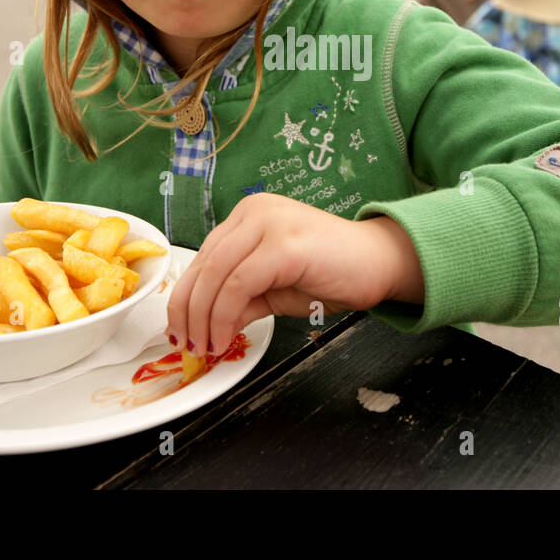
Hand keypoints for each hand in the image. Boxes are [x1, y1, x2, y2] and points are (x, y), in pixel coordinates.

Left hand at [166, 193, 422, 357]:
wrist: (380, 263)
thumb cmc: (332, 273)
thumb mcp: (273, 289)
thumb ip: (240, 300)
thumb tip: (205, 326)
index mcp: (248, 215)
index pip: (202, 256)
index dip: (184, 296)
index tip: (179, 330)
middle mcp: (253, 211)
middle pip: (202, 264)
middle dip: (187, 311)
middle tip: (187, 345)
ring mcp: (268, 223)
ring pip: (215, 274)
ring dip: (203, 319)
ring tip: (206, 347)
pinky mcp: (283, 245)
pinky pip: (238, 284)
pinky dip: (224, 316)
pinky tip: (224, 337)